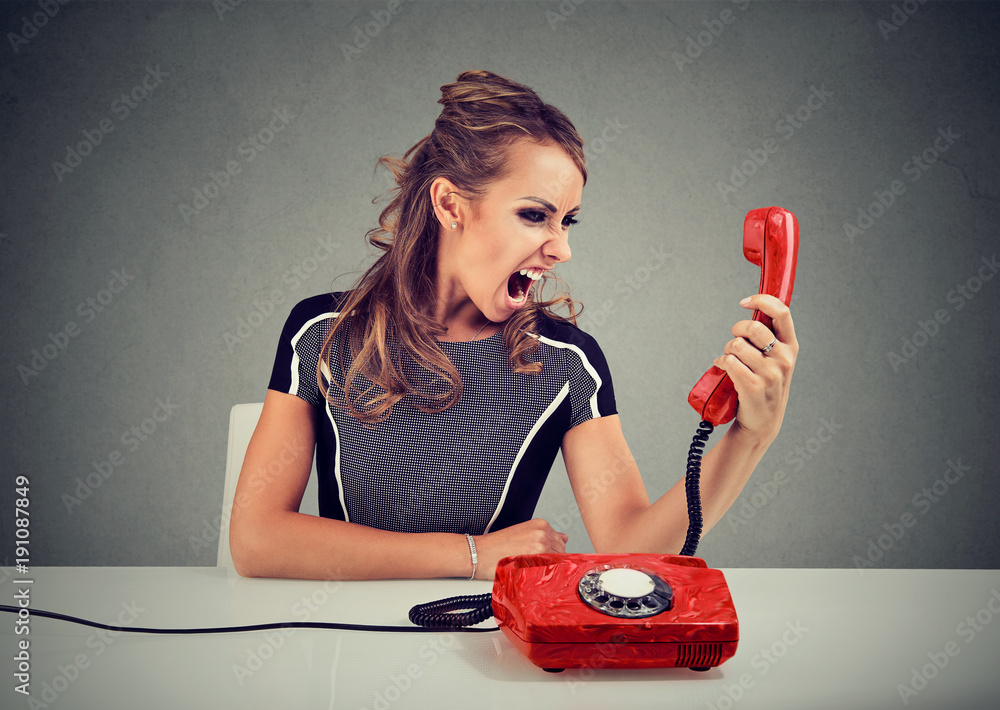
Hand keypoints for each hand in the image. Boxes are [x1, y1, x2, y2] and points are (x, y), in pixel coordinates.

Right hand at [471, 519, 567, 579]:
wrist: (480, 553)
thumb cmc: (497, 546)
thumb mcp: (524, 533)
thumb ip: (546, 535)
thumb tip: (564, 538)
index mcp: (541, 524)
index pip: (561, 543)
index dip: (552, 553)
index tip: (542, 557)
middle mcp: (542, 533)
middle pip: (561, 553)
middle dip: (550, 560)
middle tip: (531, 563)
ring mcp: (540, 547)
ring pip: (556, 563)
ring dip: (546, 568)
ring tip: (527, 565)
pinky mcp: (535, 561)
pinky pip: (549, 571)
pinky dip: (542, 574)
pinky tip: (527, 571)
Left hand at [713, 294, 798, 441]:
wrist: (762, 422)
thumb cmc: (766, 385)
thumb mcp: (777, 360)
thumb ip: (769, 336)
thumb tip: (752, 307)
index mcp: (791, 347)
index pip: (781, 312)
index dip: (762, 300)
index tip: (744, 301)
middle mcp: (784, 359)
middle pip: (752, 327)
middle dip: (736, 330)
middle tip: (735, 341)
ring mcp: (769, 374)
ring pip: (736, 345)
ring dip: (727, 350)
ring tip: (730, 360)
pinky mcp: (752, 386)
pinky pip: (728, 361)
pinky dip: (720, 362)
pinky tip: (722, 368)